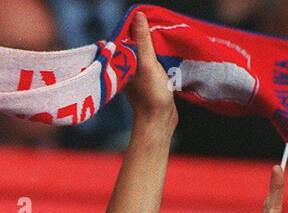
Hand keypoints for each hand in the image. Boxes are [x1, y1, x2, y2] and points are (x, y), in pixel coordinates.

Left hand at [124, 11, 176, 129]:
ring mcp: (138, 74)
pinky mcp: (149, 80)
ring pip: (143, 53)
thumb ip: (142, 40)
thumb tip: (138, 16)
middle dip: (143, 34)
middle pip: (133, 44)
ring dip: (152, 45)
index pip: (122, 38)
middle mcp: (127, 68)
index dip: (131, 27)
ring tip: (162, 36)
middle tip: (155, 26)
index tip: (142, 19)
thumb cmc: (151, 96)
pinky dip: (157, 56)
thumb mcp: (148, 64)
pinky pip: (152, 62)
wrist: (159, 122)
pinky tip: (166, 52)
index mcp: (121, 63)